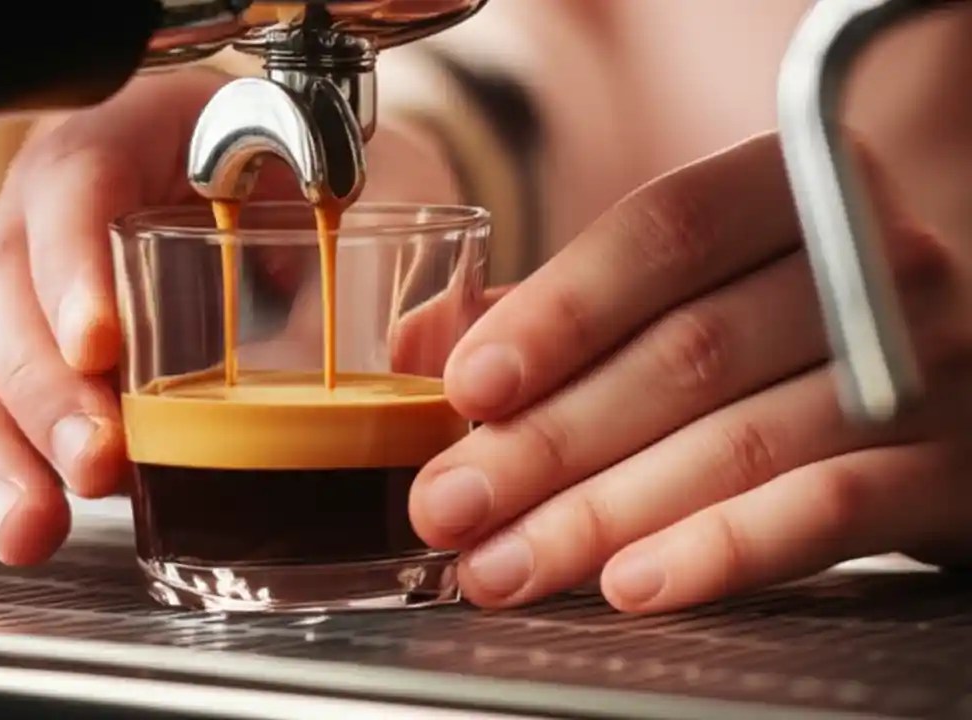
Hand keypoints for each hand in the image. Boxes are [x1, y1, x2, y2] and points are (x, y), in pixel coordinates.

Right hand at [0, 68, 462, 585]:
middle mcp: (51, 220)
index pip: (72, 179)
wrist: (292, 188)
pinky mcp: (1, 380)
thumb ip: (395, 262)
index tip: (102, 342)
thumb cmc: (321, 179)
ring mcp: (17, 303)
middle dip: (40, 389)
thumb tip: (429, 353)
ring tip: (33, 525)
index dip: (72, 261)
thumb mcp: (371, 193)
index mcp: (131, 141)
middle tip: (97, 462)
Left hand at [408, 132, 971, 613]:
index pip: (662, 235)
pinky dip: (716, 551)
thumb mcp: (688, 286)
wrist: (957, 377)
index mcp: (791, 189)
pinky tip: (628, 582)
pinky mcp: (948, 468)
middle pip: (684, 354)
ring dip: (599, 515)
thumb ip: (563, 311)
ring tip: (503, 562)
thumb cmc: (790, 323)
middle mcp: (870, 264)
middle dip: (546, 441)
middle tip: (450, 503)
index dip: (557, 313)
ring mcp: (921, 366)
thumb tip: (426, 349)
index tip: (468, 386)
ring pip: (737, 444)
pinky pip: (824, 513)